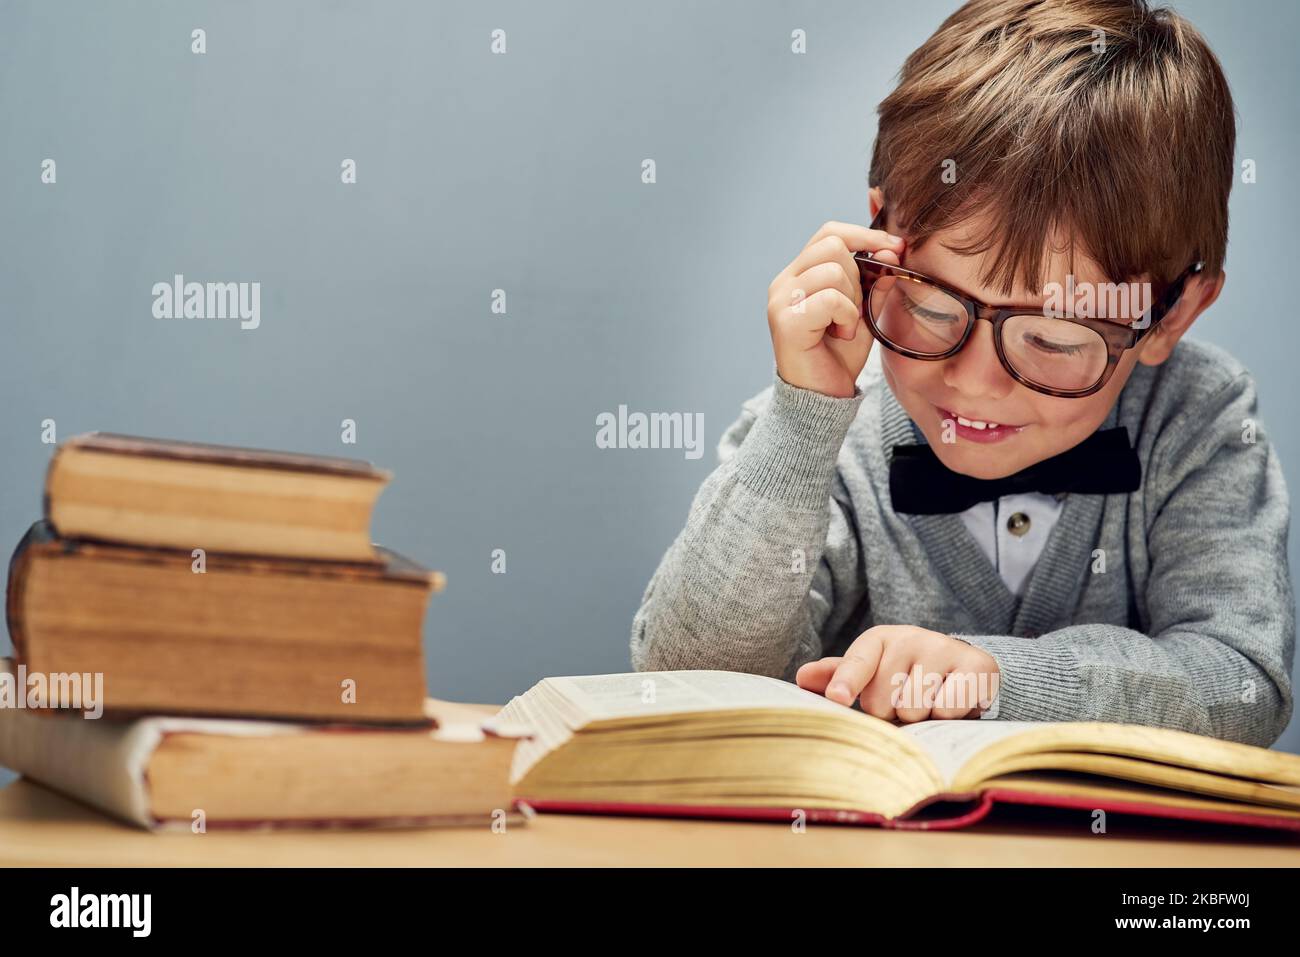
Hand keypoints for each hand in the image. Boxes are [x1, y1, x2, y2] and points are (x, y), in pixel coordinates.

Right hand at [767, 221, 903, 397]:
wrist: (822, 397)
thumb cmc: (839, 355)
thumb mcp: (864, 312)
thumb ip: (875, 282)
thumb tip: (893, 251)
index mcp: (799, 274)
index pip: (830, 233)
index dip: (865, 235)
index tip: (896, 249)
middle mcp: (784, 282)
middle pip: (833, 246)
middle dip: (858, 276)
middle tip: (855, 310)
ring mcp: (781, 300)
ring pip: (833, 271)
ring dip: (852, 301)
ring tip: (845, 327)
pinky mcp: (786, 321)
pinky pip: (830, 298)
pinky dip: (846, 316)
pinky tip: (841, 335)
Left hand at [795, 625, 999, 722]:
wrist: (961, 663)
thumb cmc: (904, 671)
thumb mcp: (871, 669)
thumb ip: (838, 675)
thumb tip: (802, 678)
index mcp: (879, 638)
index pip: (858, 660)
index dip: (846, 681)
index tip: (837, 697)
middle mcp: (911, 637)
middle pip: (884, 700)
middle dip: (892, 712)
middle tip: (904, 699)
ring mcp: (944, 649)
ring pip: (916, 709)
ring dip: (920, 716)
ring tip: (928, 701)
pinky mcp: (976, 666)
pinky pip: (948, 711)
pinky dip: (948, 716)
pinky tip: (951, 700)